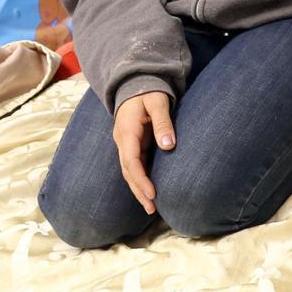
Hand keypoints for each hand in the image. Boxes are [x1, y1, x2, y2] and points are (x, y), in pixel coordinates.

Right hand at [112, 91, 174, 213]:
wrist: (136, 83)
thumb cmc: (149, 91)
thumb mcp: (158, 102)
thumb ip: (163, 122)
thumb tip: (168, 146)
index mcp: (127, 130)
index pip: (131, 160)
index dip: (141, 178)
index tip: (152, 192)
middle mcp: (122, 140)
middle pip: (128, 170)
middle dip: (138, 190)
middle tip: (152, 208)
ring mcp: (125, 143)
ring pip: (129, 171)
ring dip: (138, 188)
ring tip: (150, 207)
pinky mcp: (132, 144)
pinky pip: (134, 165)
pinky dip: (140, 180)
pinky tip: (148, 192)